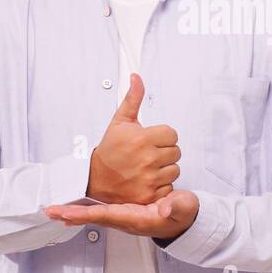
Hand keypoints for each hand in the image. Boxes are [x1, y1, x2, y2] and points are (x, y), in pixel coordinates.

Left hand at [46, 189, 198, 240]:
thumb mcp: (184, 207)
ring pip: (94, 213)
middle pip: (93, 216)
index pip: (106, 215)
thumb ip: (176, 206)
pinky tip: (74, 206)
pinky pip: (100, 210)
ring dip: (74, 211)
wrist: (185, 220)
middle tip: (49, 211)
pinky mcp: (124, 211)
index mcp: (136, 218)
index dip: (85, 214)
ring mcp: (123, 216)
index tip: (65, 213)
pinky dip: (84, 208)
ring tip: (54, 208)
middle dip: (71, 214)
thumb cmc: (184, 214)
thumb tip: (164, 207)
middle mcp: (125, 219)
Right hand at [86, 73, 180, 204]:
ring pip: (175, 169)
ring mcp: (149, 178)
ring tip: (148, 167)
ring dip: (165, 169)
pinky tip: (147, 180)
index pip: (172, 134)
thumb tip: (137, 77)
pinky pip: (169, 187)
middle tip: (148, 154)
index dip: (163, 136)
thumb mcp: (119, 122)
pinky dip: (161, 185)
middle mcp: (147, 159)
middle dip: (165, 152)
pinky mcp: (150, 195)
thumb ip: (132, 99)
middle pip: (176, 152)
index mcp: (142, 138)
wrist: (95, 181)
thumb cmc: (109, 151)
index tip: (150, 140)